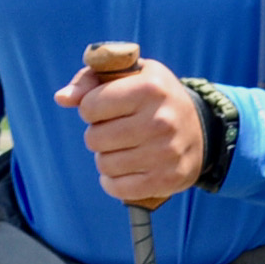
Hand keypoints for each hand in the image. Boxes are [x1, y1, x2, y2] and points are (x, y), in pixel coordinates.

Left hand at [54, 55, 203, 204]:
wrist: (202, 130)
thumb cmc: (156, 99)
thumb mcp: (131, 75)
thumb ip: (91, 79)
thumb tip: (62, 98)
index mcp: (150, 89)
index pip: (89, 107)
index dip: (91, 108)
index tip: (108, 108)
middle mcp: (161, 121)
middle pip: (94, 138)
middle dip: (98, 135)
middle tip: (116, 131)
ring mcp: (166, 153)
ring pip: (104, 164)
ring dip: (106, 158)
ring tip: (122, 149)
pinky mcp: (167, 180)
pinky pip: (118, 189)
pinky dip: (113, 182)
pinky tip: (123, 171)